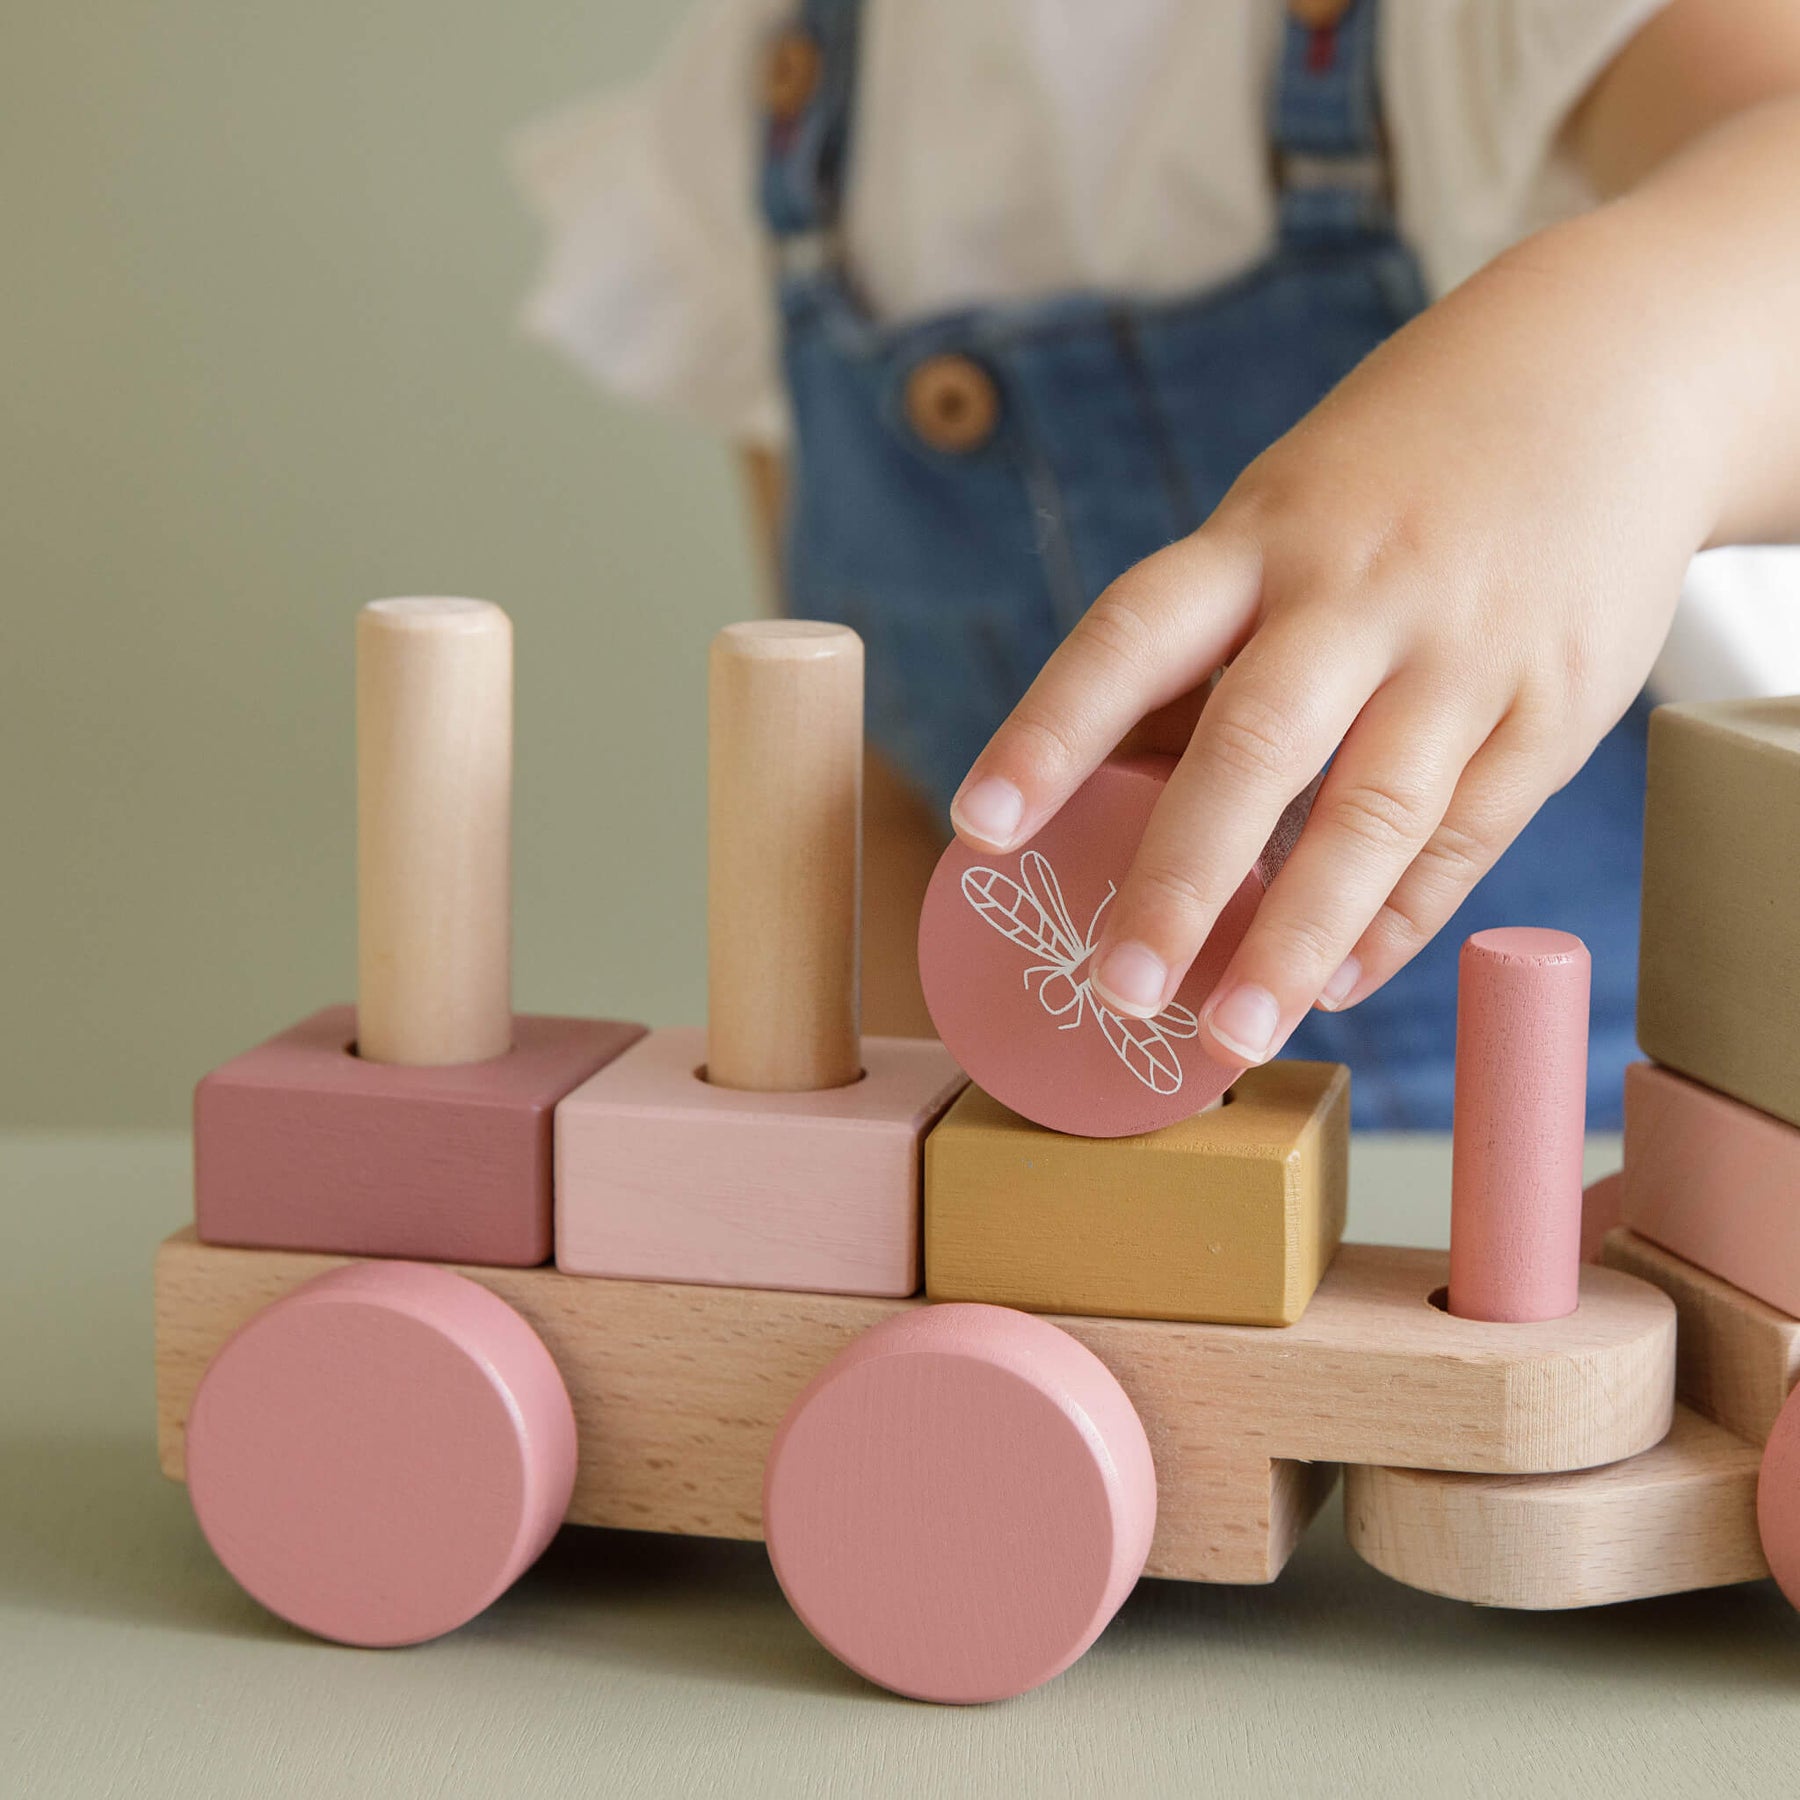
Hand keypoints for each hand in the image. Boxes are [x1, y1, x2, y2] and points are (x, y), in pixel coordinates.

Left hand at [948, 242, 1709, 1066]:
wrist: (1610, 375)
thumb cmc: (1394, 476)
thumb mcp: (1281, 517)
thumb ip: (1204, 648)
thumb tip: (1099, 791)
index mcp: (1260, 538)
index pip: (1131, 637)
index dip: (1050, 733)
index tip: (979, 827)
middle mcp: (1358, 592)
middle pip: (1257, 745)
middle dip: (1182, 876)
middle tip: (1119, 987)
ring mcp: (1466, 652)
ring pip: (1375, 816)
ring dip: (1296, 938)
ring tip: (1233, 1033)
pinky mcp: (1556, 707)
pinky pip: (1466, 838)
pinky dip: (1397, 922)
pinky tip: (1335, 983)